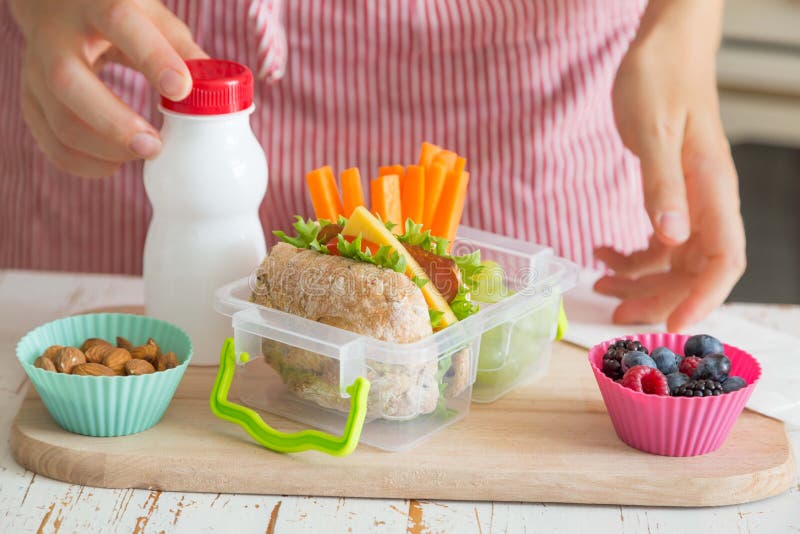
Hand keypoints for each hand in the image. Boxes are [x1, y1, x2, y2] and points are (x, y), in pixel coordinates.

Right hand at [9, 0, 206, 177]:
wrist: (58, 7)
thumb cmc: (120, 16)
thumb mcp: (153, 18)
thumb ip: (183, 50)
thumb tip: (219, 91)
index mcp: (96, 4)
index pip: (120, 22)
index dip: (153, 58)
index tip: (182, 89)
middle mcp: (56, 36)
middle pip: (68, 81)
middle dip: (113, 122)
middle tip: (153, 146)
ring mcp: (36, 70)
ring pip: (58, 119)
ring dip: (103, 149)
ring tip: (144, 153)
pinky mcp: (30, 99)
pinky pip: (50, 141)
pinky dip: (84, 163)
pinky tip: (115, 163)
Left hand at [595, 0, 745, 331]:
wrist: (664, 49)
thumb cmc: (661, 80)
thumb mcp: (653, 132)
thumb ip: (661, 186)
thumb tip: (671, 238)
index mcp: (712, 191)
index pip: (724, 259)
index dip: (703, 298)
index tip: (672, 324)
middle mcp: (707, 203)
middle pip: (696, 271)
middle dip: (658, 298)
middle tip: (617, 312)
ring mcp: (690, 202)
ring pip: (675, 262)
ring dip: (640, 280)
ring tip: (601, 283)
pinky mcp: (671, 196)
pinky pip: (659, 242)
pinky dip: (632, 255)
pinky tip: (602, 251)